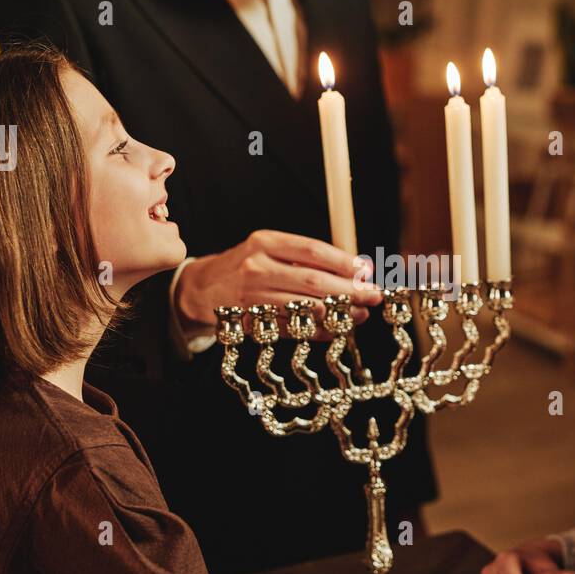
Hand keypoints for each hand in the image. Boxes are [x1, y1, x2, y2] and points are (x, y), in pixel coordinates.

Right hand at [174, 230, 380, 330]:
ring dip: (338, 313)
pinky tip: (337, 329)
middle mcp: (257, 268)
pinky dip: (319, 330)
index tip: (367, 270)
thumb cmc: (245, 265)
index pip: (313, 251)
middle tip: (373, 295)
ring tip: (360, 314)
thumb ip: (305, 257)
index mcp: (265, 243)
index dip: (344, 262)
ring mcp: (253, 298)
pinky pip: (294, 329)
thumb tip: (355, 268)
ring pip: (305, 307)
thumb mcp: (268, 248)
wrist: (201, 288)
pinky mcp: (253, 323)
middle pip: (313, 281)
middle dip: (349, 290)